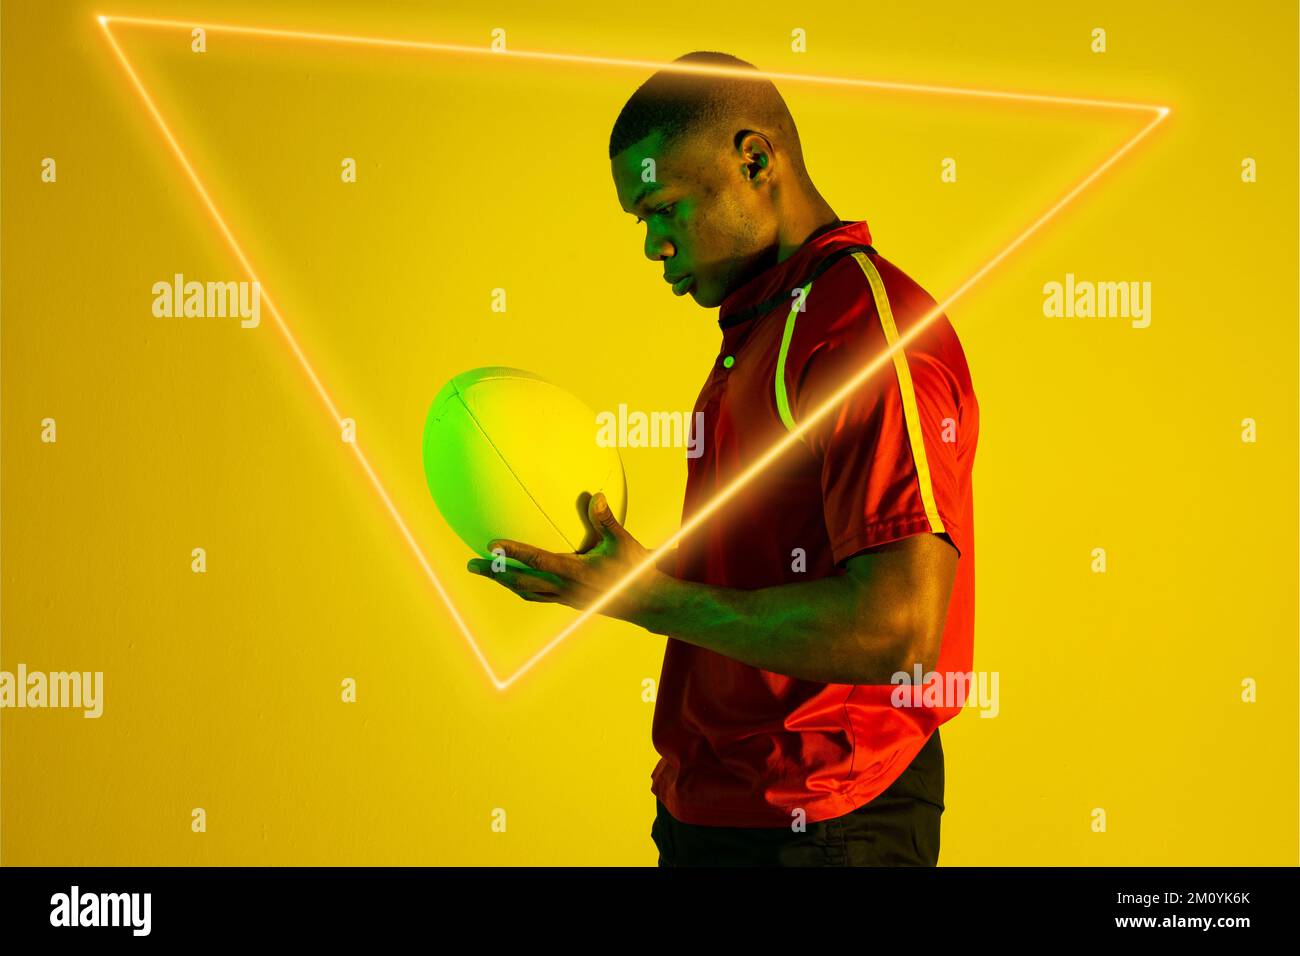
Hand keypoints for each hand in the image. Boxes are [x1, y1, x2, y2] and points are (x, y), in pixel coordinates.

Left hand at [465, 492, 670, 622]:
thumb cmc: (636, 569)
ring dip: (505, 582)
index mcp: (575, 572)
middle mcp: (566, 588)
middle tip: (472, 564)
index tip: (491, 545)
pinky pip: (539, 596)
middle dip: (495, 573)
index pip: (536, 561)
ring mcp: (566, 598)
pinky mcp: (570, 602)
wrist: (647, 603)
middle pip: (521, 582)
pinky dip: (522, 587)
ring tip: (488, 572)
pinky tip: (517, 580)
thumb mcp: (624, 542)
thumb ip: (607, 520)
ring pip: (527, 592)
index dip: (512, 553)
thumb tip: (596, 495)